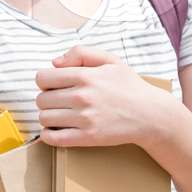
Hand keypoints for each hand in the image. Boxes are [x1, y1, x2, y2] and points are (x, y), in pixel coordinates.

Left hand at [34, 46, 173, 151]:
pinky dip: (48, 135)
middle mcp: (83, 97)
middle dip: (47, 99)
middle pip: (41, 99)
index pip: (43, 78)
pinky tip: (56, 130)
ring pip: (44, 118)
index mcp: (86, 76)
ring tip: (61, 115)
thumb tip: (55, 63)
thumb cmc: (130, 87)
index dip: (46, 81)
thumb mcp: (111, 60)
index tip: (55, 85)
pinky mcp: (87, 137)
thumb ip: (81, 53)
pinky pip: (52, 138)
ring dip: (48, 116)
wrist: (150, 115)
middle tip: (60, 101)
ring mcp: (84, 119)